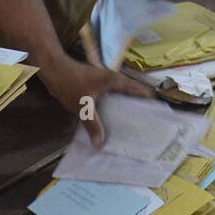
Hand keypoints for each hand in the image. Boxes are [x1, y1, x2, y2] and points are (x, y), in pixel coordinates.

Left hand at [39, 55, 154, 146]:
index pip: (139, 90)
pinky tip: (113, 119)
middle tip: (149, 123)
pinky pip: (112, 97)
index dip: (150, 100)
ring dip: (128, 106)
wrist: (53, 70)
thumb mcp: (82, 107)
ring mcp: (106, 82)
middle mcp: (113, 80)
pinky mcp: (98, 85)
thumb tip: (100, 144)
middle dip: (141, 106)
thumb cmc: (70, 83)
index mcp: (115, 81)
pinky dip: (116, 106)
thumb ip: (93, 125)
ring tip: (134, 124)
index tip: (161, 112)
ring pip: (122, 95)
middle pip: (133, 93)